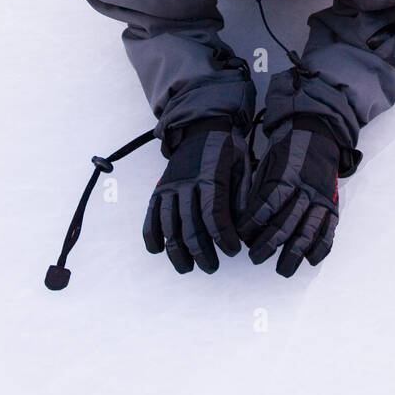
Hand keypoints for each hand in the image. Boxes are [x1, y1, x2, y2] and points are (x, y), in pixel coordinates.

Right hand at [143, 117, 251, 273]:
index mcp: (209, 176)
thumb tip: (243, 227)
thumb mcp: (243, 165)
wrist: (201, 127)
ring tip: (188, 267)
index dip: (223, 237)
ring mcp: (169, 186)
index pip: (214, 215)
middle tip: (212, 266)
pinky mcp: (159, 189)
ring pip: (169, 226)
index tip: (232, 250)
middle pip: (190, 227)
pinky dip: (152, 235)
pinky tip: (159, 249)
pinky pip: (151, 215)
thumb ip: (242, 195)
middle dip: (202, 253)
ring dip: (177, 251)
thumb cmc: (227, 148)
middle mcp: (186, 183)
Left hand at [237, 115, 340, 276]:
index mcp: (287, 174)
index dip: (252, 223)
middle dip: (268, 245)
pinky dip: (320, 249)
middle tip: (255, 258)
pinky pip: (329, 232)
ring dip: (294, 254)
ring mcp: (322, 199)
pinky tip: (310, 260)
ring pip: (308, 233)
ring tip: (282, 270)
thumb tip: (243, 219)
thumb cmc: (288, 149)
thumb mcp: (268, 162)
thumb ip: (259, 190)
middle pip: (285, 224)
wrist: (318, 134)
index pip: (266, 204)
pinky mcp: (333, 206)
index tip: (241, 235)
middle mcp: (306, 189)